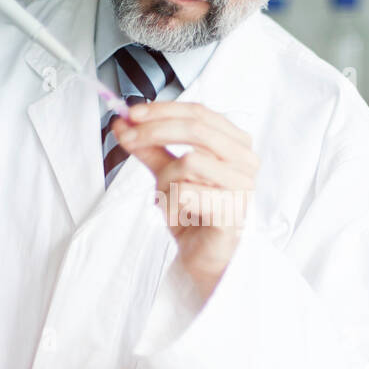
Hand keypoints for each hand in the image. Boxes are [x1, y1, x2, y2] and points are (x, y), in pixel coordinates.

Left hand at [111, 100, 259, 300]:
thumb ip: (150, 149)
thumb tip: (123, 123)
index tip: (130, 113)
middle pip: (196, 129)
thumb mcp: (167, 174)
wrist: (206, 258)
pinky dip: (172, 204)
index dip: (163, 110)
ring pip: (189, 161)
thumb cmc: (194, 214)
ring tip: (167, 199)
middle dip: (154, 131)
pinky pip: (188, 193)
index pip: (199, 113)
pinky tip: (180, 215)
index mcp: (235, 144)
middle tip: (128, 137)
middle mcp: (245, 161)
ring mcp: (242, 186)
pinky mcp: (232, 212)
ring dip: (165, 180)